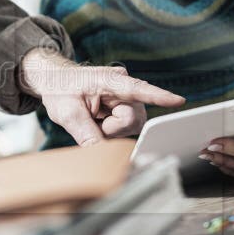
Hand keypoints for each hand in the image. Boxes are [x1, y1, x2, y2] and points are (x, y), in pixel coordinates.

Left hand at [20, 50, 185, 145]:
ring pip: (130, 126)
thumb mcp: (67, 113)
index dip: (159, 97)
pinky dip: (110, 129)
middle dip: (112, 128)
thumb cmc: (61, 90)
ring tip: (94, 118)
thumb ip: (86, 133)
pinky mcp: (126, 108)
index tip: (178, 101)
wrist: (55, 82)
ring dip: (111, 129)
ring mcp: (127, 98)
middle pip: (133, 119)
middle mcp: (125, 88)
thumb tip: (102, 154)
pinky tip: (99, 119)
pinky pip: (125, 128)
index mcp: (111, 80)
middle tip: (91, 120)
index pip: (138, 90)